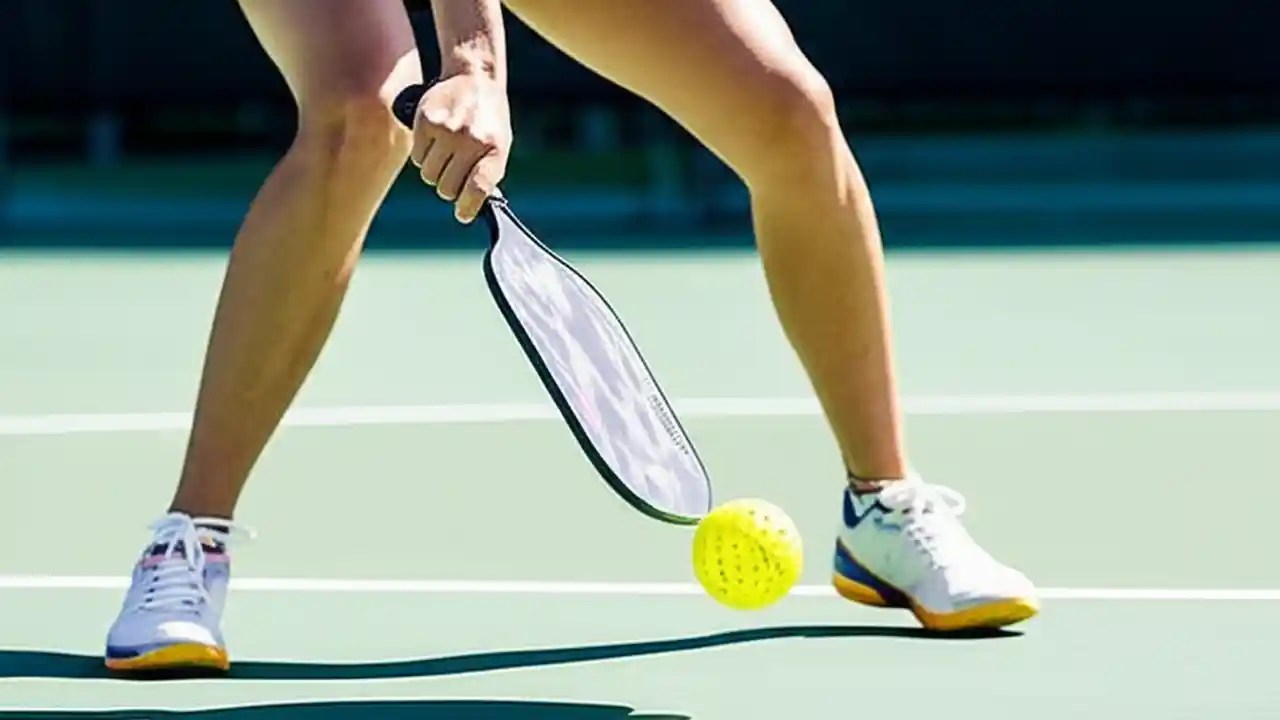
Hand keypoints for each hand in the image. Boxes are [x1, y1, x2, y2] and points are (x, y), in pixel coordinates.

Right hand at [409, 73, 510, 223]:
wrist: (475, 78)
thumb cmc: (489, 119)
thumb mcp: (499, 145)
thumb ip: (487, 174)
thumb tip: (471, 206)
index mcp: (494, 148)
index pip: (477, 189)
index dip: (467, 207)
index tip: (462, 214)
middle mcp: (470, 139)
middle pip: (447, 188)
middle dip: (448, 188)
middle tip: (453, 175)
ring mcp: (447, 130)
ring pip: (428, 175)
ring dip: (434, 171)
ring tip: (445, 153)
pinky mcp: (425, 121)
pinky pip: (416, 157)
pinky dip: (423, 155)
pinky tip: (434, 140)